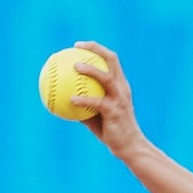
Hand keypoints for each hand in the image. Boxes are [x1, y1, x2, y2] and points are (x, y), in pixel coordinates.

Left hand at [68, 41, 149, 158]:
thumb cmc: (112, 131)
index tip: (80, 46)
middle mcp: (122, 88)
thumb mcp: (96, 116)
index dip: (96, 49)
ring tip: (75, 66)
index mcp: (120, 85)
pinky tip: (71, 100)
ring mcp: (119, 98)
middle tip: (77, 47)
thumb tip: (63, 101)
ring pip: (106, 77)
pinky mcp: (114, 111)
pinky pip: (96, 102)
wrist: (129, 146)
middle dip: (95, 49)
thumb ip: (84, 106)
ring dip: (90, 69)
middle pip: (112, 60)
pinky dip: (83, 99)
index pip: (111, 60)